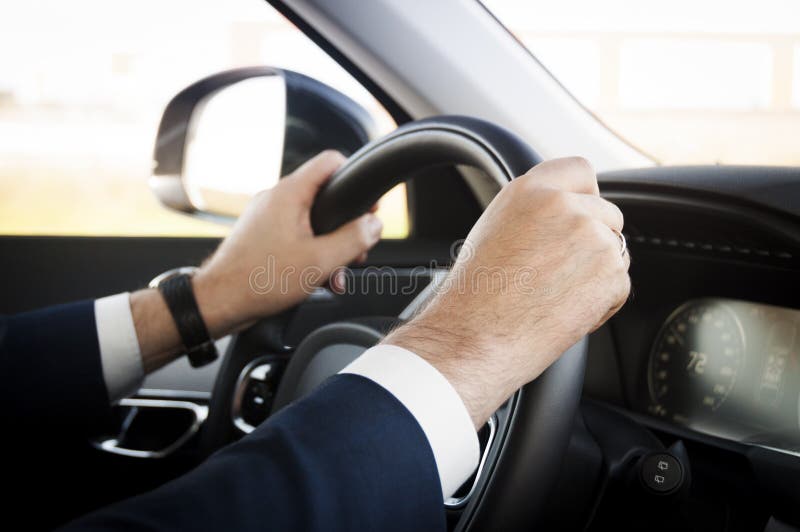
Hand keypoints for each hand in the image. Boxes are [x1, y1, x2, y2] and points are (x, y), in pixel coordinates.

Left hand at [193, 150, 383, 337]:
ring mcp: (266, 217)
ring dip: (330, 247)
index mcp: (289, 194)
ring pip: (312, 221)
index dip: (356, 176)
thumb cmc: (260, 280)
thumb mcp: (321, 261)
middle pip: (325, 197)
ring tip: (336, 274)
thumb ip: (354, 239)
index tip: (368, 202)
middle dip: (346, 226)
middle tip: (357, 249)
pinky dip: (312, 253)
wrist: (219, 302)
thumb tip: (374, 224)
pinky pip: (296, 236)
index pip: (331, 161)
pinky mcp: (262, 236)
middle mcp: (276, 199)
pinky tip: (318, 279)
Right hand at [384, 157, 629, 426]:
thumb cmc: (475, 294)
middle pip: (607, 214)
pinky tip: (563, 312)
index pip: (580, 171)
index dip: (584, 196)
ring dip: (597, 273)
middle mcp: (566, 206)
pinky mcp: (612, 274)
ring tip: (554, 295)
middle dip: (594, 241)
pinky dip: (601, 303)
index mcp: (531, 189)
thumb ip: (535, 211)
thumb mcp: (495, 229)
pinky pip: (618, 286)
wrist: (476, 336)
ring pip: (615, 252)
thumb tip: (565, 213)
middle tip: (561, 272)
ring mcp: (593, 238)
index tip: (580, 215)